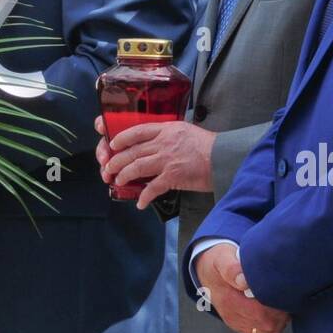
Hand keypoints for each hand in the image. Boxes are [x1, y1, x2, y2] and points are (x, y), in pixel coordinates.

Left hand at [94, 117, 215, 207]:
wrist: (224, 157)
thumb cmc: (208, 145)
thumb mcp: (186, 131)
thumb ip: (169, 135)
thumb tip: (157, 142)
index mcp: (167, 129)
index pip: (137, 131)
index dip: (122, 138)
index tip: (113, 144)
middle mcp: (164, 142)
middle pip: (133, 151)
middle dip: (117, 160)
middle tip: (108, 168)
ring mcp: (167, 159)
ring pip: (137, 167)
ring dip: (124, 175)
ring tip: (118, 181)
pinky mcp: (173, 176)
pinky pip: (153, 187)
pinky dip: (144, 196)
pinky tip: (140, 202)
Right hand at [194, 243, 288, 332]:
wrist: (207, 271)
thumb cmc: (219, 262)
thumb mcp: (223, 258)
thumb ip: (231, 268)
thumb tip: (243, 281)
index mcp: (228, 298)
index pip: (259, 311)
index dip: (275, 303)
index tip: (280, 288)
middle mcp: (232, 314)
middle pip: (266, 324)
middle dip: (281, 311)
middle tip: (285, 295)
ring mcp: (237, 321)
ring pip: (266, 332)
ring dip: (279, 320)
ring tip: (280, 302)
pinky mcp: (241, 325)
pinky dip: (272, 326)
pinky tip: (274, 312)